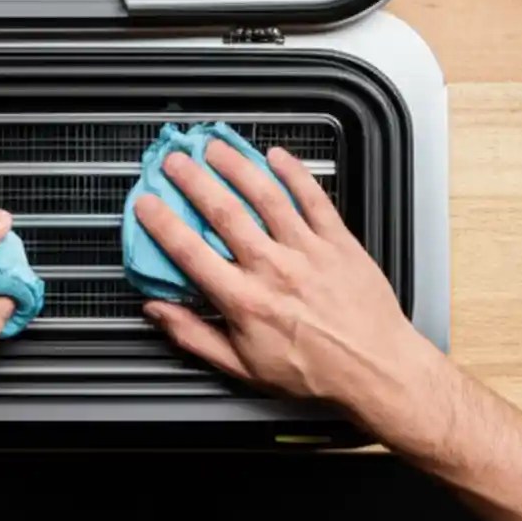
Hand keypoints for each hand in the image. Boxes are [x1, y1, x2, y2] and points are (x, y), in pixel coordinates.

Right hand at [134, 142, 437, 417]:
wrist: (375, 369)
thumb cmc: (312, 372)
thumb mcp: (243, 368)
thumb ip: (195, 336)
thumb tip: (158, 312)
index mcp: (244, 300)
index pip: (191, 253)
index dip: (163, 223)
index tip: (146, 203)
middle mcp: (273, 269)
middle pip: (225, 213)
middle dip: (195, 181)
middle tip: (175, 161)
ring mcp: (307, 250)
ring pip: (266, 197)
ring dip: (237, 167)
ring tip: (216, 148)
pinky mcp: (338, 241)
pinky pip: (313, 198)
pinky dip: (294, 173)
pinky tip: (278, 156)